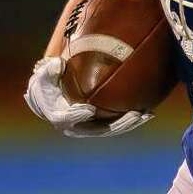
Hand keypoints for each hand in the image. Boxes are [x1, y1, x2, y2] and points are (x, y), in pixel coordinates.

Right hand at [24, 55, 151, 138]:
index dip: (76, 115)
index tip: (88, 110)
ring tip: (145, 115)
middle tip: (133, 115)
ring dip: (129, 124)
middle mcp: (75, 128)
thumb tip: (58, 64)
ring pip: (111, 129)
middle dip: (117, 124)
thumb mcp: (45, 74)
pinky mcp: (100, 126)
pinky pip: (116, 125)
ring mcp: (90, 128)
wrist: (52, 95)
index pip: (66, 119)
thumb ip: (50, 70)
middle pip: (98, 129)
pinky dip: (130, 120)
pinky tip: (147, 113)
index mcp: (59, 117)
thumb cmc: (48, 83)